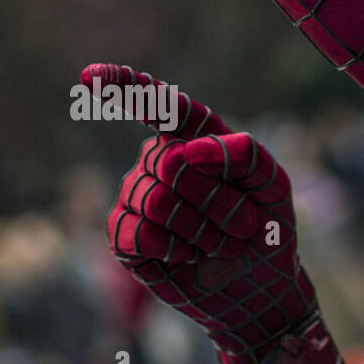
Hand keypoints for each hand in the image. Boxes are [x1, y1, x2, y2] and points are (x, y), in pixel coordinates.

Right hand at [83, 63, 314, 348]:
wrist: (257, 287)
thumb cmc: (265, 229)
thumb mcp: (274, 187)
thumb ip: (244, 155)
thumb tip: (187, 150)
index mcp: (195, 138)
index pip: (159, 105)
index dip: (124, 87)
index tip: (89, 77)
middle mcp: (160, 161)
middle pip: (172, 165)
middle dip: (217, 201)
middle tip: (241, 226)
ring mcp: (137, 197)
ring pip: (156, 203)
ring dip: (201, 232)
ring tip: (219, 244)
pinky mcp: (124, 236)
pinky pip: (136, 234)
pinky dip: (173, 249)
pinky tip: (187, 255)